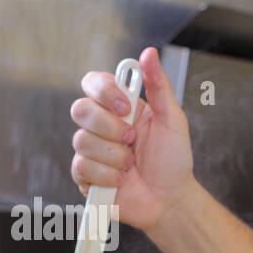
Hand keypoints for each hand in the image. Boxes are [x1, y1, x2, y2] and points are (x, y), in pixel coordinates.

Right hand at [69, 46, 193, 231]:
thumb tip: (148, 54)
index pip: (93, 83)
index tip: (126, 108)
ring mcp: (91, 149)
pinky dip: (108, 175)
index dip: (104, 92)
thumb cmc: (173, 159)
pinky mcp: (85, 174)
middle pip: (80, 109)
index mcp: (118, 106)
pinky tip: (123, 179)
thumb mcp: (173, 120)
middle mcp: (101, 124)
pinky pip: (83, 167)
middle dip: (111, 128)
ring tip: (133, 165)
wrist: (171, 198)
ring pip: (82, 141)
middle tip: (134, 141)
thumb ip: (159, 86)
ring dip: (115, 156)